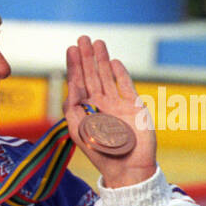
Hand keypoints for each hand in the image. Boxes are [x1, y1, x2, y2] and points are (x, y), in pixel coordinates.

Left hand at [65, 36, 157, 187]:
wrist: (128, 167)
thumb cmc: (101, 153)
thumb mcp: (80, 132)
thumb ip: (74, 110)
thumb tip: (71, 88)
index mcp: (84, 111)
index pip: (78, 83)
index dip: (74, 66)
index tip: (71, 49)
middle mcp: (99, 105)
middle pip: (91, 75)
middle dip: (87, 57)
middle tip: (83, 38)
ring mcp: (117, 104)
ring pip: (107, 76)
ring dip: (102, 60)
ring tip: (98, 42)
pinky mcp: (134, 106)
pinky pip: (125, 86)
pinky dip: (120, 73)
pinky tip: (113, 61)